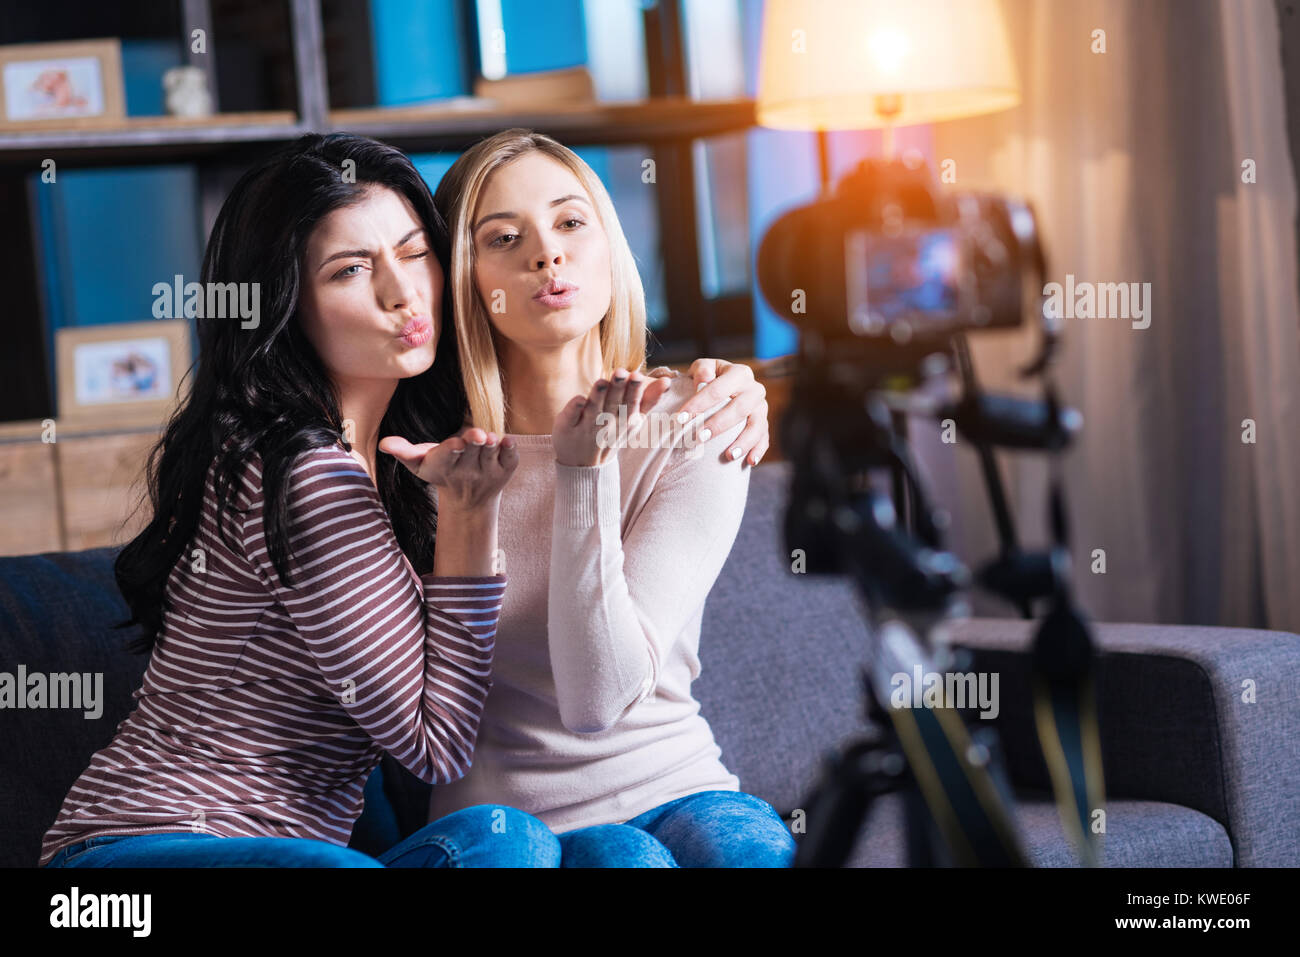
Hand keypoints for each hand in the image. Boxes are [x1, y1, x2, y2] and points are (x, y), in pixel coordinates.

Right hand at [379, 426, 517, 509]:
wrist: (469, 500)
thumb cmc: (440, 470)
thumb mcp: (418, 463)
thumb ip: (403, 452)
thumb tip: (383, 443)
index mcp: (444, 466)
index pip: (446, 458)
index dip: (451, 450)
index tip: (454, 443)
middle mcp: (467, 471)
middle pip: (470, 452)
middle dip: (473, 442)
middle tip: (476, 434)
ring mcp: (488, 471)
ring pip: (490, 454)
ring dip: (491, 445)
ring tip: (489, 436)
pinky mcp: (506, 470)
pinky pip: (510, 459)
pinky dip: (511, 450)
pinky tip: (508, 441)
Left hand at [554, 368, 659, 466]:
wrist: (583, 465)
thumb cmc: (610, 435)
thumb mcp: (633, 422)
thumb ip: (649, 401)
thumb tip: (668, 381)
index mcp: (623, 422)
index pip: (631, 405)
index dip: (634, 391)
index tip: (637, 375)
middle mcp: (605, 424)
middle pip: (613, 405)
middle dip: (618, 389)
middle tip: (621, 372)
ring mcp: (585, 427)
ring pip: (593, 410)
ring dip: (598, 396)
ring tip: (603, 381)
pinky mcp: (566, 427)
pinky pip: (571, 417)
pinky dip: (574, 409)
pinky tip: (579, 399)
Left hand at [668, 358, 769, 465]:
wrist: (726, 389)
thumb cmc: (709, 378)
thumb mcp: (703, 368)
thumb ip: (701, 370)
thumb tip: (701, 382)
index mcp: (739, 373)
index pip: (718, 389)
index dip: (699, 403)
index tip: (680, 419)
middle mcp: (755, 390)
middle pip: (740, 408)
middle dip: (719, 424)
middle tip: (699, 438)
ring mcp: (762, 409)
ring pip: (756, 426)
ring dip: (743, 442)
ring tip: (728, 456)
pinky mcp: (764, 425)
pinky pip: (764, 439)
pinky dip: (758, 450)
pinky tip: (750, 462)